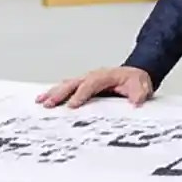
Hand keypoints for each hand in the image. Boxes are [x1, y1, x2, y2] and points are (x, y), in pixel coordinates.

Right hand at [35, 66, 153, 108]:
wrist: (134, 75)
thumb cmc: (135, 82)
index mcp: (105, 75)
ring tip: (40, 101)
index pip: (91, 84)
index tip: (72, 106)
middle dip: (60, 94)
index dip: (81, 94)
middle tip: (49, 104)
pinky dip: (54, 92)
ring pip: (66, 84)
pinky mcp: (82, 85)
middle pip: (74, 83)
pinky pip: (66, 87)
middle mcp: (93, 75)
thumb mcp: (142, 87)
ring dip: (53, 92)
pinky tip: (44, 99)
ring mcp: (86, 79)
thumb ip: (138, 94)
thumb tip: (136, 101)